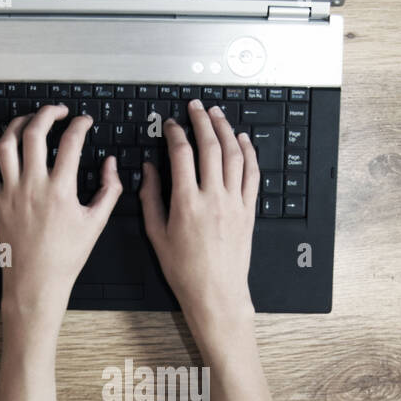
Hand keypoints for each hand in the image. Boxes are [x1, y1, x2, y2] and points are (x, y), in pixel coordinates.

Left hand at [0, 104, 122, 310]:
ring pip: (5, 144)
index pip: (71, 142)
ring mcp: (10, 193)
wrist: (36, 282)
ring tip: (29, 121)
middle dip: (47, 113)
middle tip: (57, 111)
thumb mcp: (97, 223)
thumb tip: (111, 164)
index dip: (81, 124)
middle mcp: (33, 186)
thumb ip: (110, 190)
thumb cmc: (66, 257)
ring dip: (17, 125)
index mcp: (61, 190)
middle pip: (34, 133)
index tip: (85, 121)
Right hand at [139, 99, 259, 329]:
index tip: (171, 124)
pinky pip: (252, 174)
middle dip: (202, 121)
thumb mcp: (157, 235)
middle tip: (196, 107)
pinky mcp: (249, 211)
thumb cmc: (185, 270)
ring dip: (225, 129)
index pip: (181, 154)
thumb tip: (148, 170)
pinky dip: (249, 152)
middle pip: (210, 146)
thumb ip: (150, 198)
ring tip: (217, 114)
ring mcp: (235, 203)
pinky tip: (243, 140)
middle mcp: (213, 198)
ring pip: (234, 155)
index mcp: (186, 203)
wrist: (216, 293)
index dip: (175, 133)